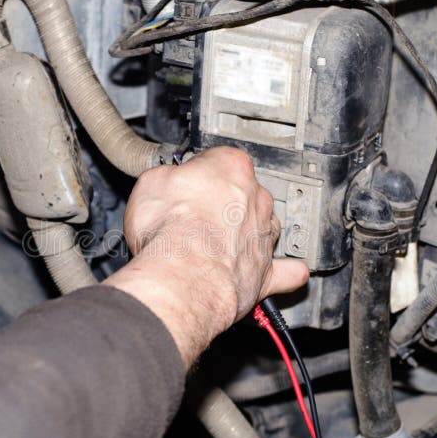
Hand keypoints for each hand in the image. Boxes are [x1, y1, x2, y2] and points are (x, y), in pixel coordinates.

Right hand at [104, 147, 308, 366]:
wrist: (181, 278)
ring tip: (216, 245)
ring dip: (245, 233)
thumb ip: (167, 178)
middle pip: (243, 193)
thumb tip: (167, 180)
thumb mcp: (150, 184)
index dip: (198, 173)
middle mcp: (255, 198)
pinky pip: (285, 270)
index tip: (183, 183)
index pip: (218, 159)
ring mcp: (263, 236)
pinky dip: (286, 272)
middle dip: (221, 203)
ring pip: (263, 227)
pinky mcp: (266, 272)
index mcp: (230, 167)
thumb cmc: (167, 231)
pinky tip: (286, 272)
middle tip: (191, 217)